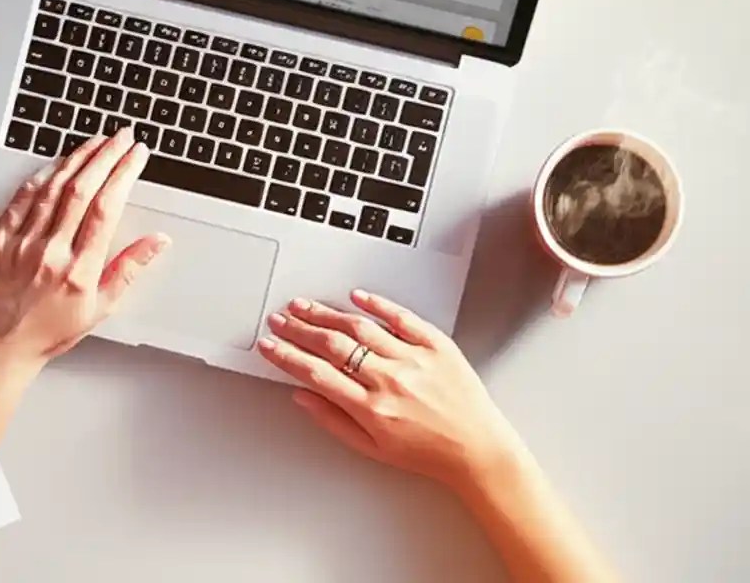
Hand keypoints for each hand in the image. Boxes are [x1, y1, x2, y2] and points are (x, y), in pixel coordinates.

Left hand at [0, 128, 169, 377]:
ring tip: (95, 141)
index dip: (125, 174)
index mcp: (79, 270)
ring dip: (78, 158)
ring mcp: (22, 243)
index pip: (108, 208)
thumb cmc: (46, 333)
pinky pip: (22, 197)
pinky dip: (42, 175)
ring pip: (53, 187)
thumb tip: (157, 242)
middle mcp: (50, 252)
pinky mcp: (0, 238)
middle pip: (83, 189)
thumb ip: (129, 270)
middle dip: (106, 155)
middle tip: (122, 136)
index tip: (137, 155)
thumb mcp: (99, 309)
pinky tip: (57, 163)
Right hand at [258, 290, 522, 490]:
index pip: (317, 373)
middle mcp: (391, 380)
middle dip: (299, 329)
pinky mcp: (437, 345)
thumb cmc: (429, 453)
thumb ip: (333, 420)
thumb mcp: (372, 449)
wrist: (479, 449)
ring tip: (306, 306)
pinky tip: (356, 296)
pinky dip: (377, 304)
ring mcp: (414, 359)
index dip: (287, 356)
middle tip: (280, 319)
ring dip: (327, 314)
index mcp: (372, 408)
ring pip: (361, 327)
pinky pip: (402, 317)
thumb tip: (303, 396)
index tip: (270, 345)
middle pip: (333, 345)